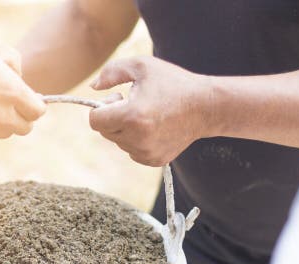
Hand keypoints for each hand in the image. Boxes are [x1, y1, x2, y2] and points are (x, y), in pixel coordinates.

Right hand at [0, 38, 45, 141]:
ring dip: (3, 122)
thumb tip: (18, 79)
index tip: (27, 96)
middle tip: (9, 101)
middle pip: (25, 128)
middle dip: (22, 116)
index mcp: (14, 93)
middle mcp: (3, 116)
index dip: (35, 103)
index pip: (38, 111)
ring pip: (5, 133)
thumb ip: (15, 62)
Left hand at [88, 56, 214, 166]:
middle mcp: (137, 139)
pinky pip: (132, 152)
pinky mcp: (154, 160)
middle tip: (133, 103)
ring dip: (126, 129)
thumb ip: (112, 72)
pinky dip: (137, 140)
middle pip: (105, 132)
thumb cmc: (173, 83)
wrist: (206, 106)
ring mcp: (146, 153)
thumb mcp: (142, 67)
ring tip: (147, 114)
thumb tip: (92, 88)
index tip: (118, 98)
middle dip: (113, 117)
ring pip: (119, 142)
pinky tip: (154, 127)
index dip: (102, 107)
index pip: (95, 120)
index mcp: (131, 116)